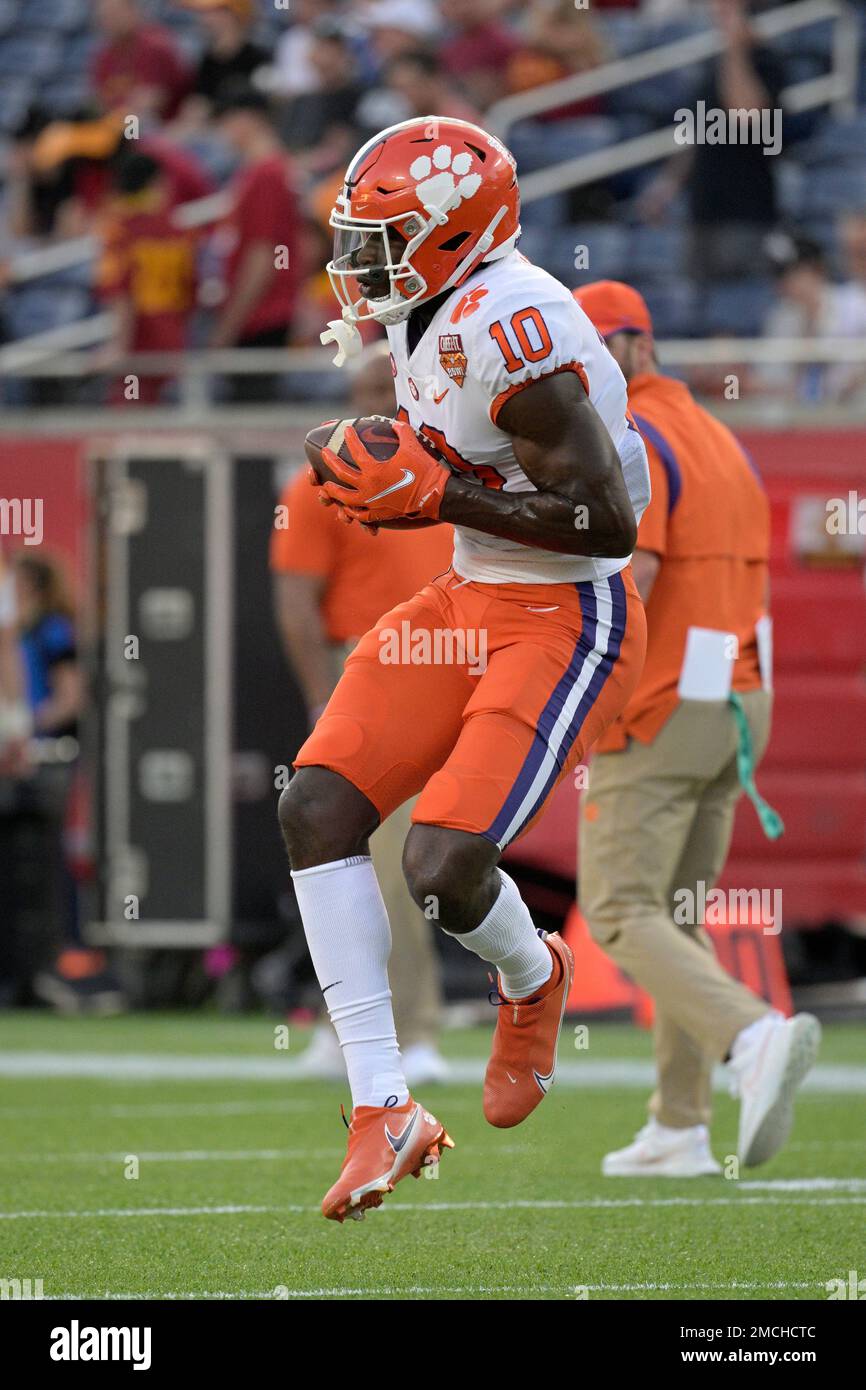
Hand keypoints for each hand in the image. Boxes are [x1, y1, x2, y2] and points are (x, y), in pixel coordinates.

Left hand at [317, 421, 451, 523]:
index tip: (347, 430)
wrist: (435, 495)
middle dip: (330, 461)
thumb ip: (401, 431)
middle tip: (324, 452)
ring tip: (325, 487)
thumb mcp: (412, 445)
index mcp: (374, 470)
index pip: (356, 451)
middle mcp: (368, 487)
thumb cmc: (424, 470)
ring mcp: (372, 502)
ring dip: (334, 491)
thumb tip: (395, 424)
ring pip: (345, 498)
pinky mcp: (379, 513)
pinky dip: (352, 511)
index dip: (350, 438)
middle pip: (342, 474)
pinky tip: (347, 508)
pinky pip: (360, 515)